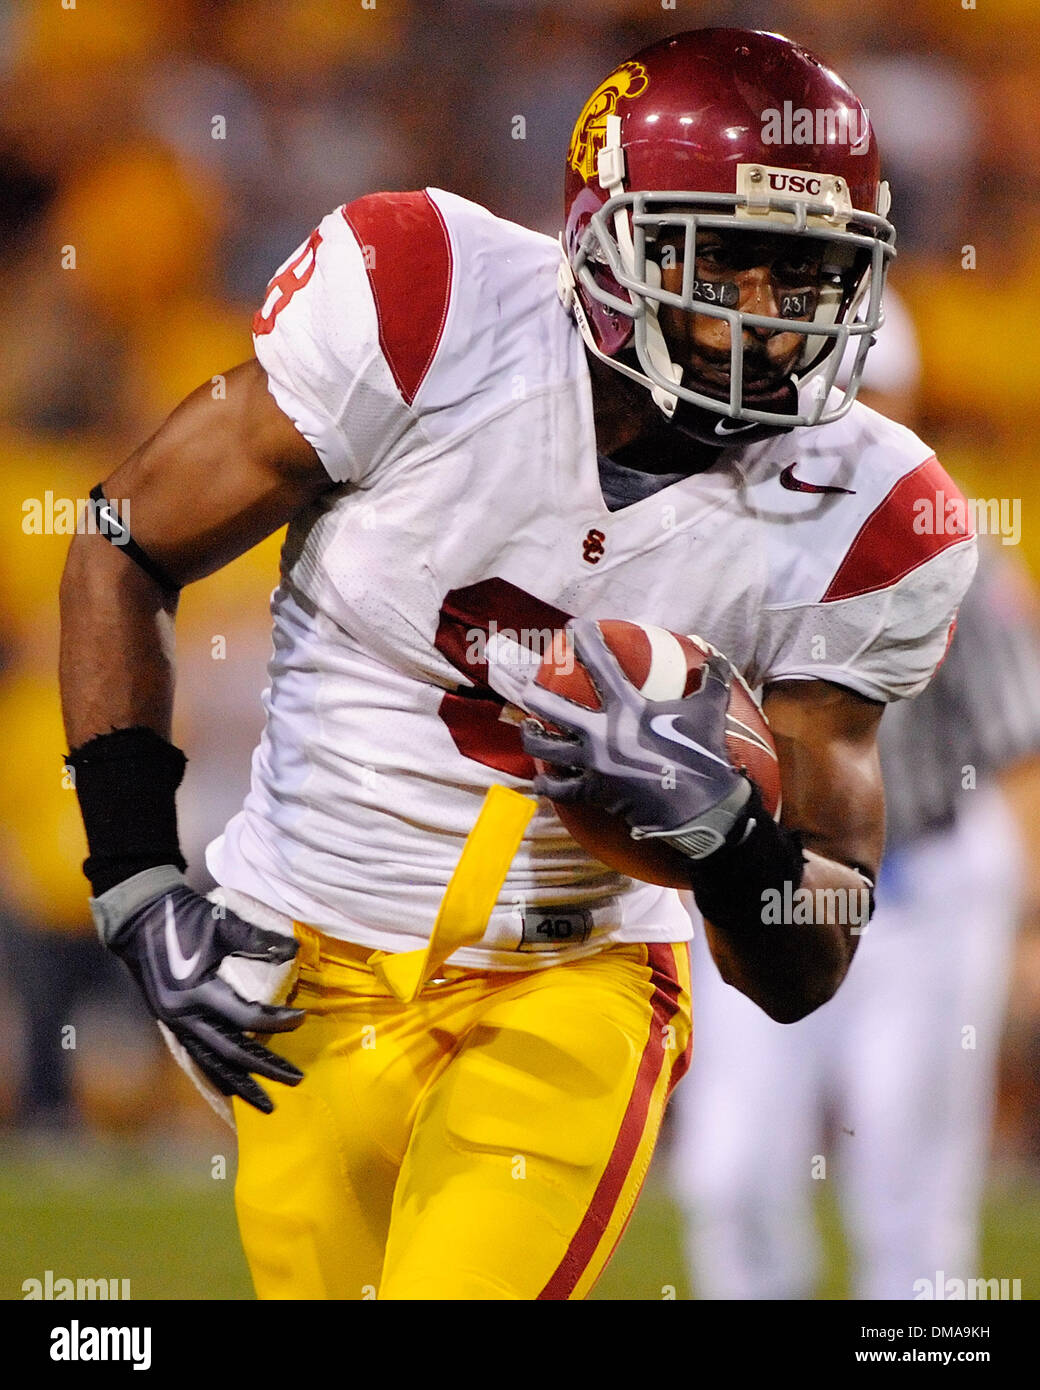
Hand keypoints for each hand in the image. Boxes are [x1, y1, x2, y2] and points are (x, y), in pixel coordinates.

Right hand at [91, 866, 304, 1112]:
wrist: (140, 918)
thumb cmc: (185, 917)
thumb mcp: (224, 923)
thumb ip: (259, 939)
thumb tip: (296, 950)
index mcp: (198, 992)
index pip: (247, 1018)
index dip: (278, 1021)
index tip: (303, 1017)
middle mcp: (184, 1016)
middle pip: (232, 1052)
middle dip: (265, 1068)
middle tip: (296, 1079)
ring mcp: (174, 1024)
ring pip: (211, 1063)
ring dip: (241, 1083)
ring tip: (266, 1103)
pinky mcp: (171, 1024)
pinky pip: (197, 1057)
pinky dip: (216, 1074)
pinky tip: (232, 1088)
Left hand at [519, 618, 751, 855]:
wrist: (702, 808)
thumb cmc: (704, 755)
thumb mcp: (710, 710)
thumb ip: (711, 680)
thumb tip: (716, 658)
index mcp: (627, 707)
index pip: (600, 664)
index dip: (584, 641)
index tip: (573, 626)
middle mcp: (602, 733)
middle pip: (552, 707)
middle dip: (534, 692)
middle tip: (528, 685)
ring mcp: (593, 764)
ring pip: (545, 747)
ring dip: (533, 735)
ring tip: (529, 727)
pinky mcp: (593, 792)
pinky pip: (559, 788)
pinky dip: (547, 783)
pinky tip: (541, 779)